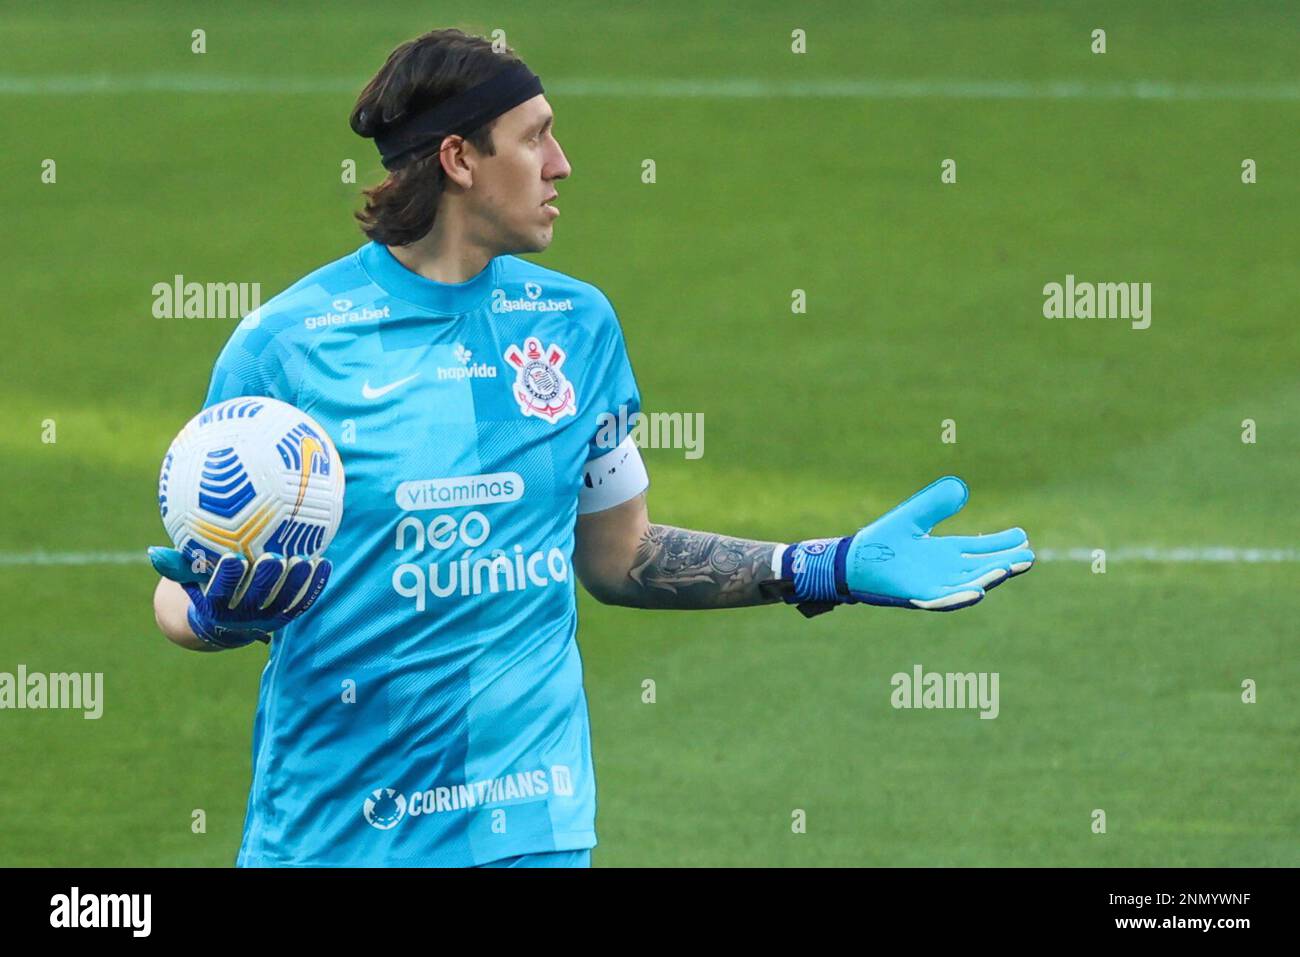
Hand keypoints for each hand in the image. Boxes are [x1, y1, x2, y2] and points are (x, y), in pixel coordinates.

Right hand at [148, 547, 331, 647]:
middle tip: (272, 556)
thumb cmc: (205, 586)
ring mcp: (268, 618)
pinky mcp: (287, 616)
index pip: (220, 594)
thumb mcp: (190, 578)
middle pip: (256, 599)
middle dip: (264, 579)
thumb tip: (153, 551)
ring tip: (305, 558)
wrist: (225, 620)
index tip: (231, 557)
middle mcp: (243, 617)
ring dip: (295, 582)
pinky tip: (325, 562)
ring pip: (284, 602)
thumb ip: (179, 564)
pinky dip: (314, 584)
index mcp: (217, 608)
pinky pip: (303, 601)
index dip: (226, 577)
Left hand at [780, 476, 1032, 614]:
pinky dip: (960, 597)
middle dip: (1005, 563)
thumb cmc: (881, 541)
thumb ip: (935, 504)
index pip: (981, 549)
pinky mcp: (919, 596)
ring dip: (989, 578)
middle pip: (982, 567)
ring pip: (969, 583)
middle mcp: (945, 571)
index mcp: (945, 552)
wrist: (853, 560)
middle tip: (1029, 557)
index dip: (1002, 544)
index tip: (1023, 536)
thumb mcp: (913, 517)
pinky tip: (978, 592)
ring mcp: (934, 585)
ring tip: (1009, 569)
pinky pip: (944, 599)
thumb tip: (961, 488)